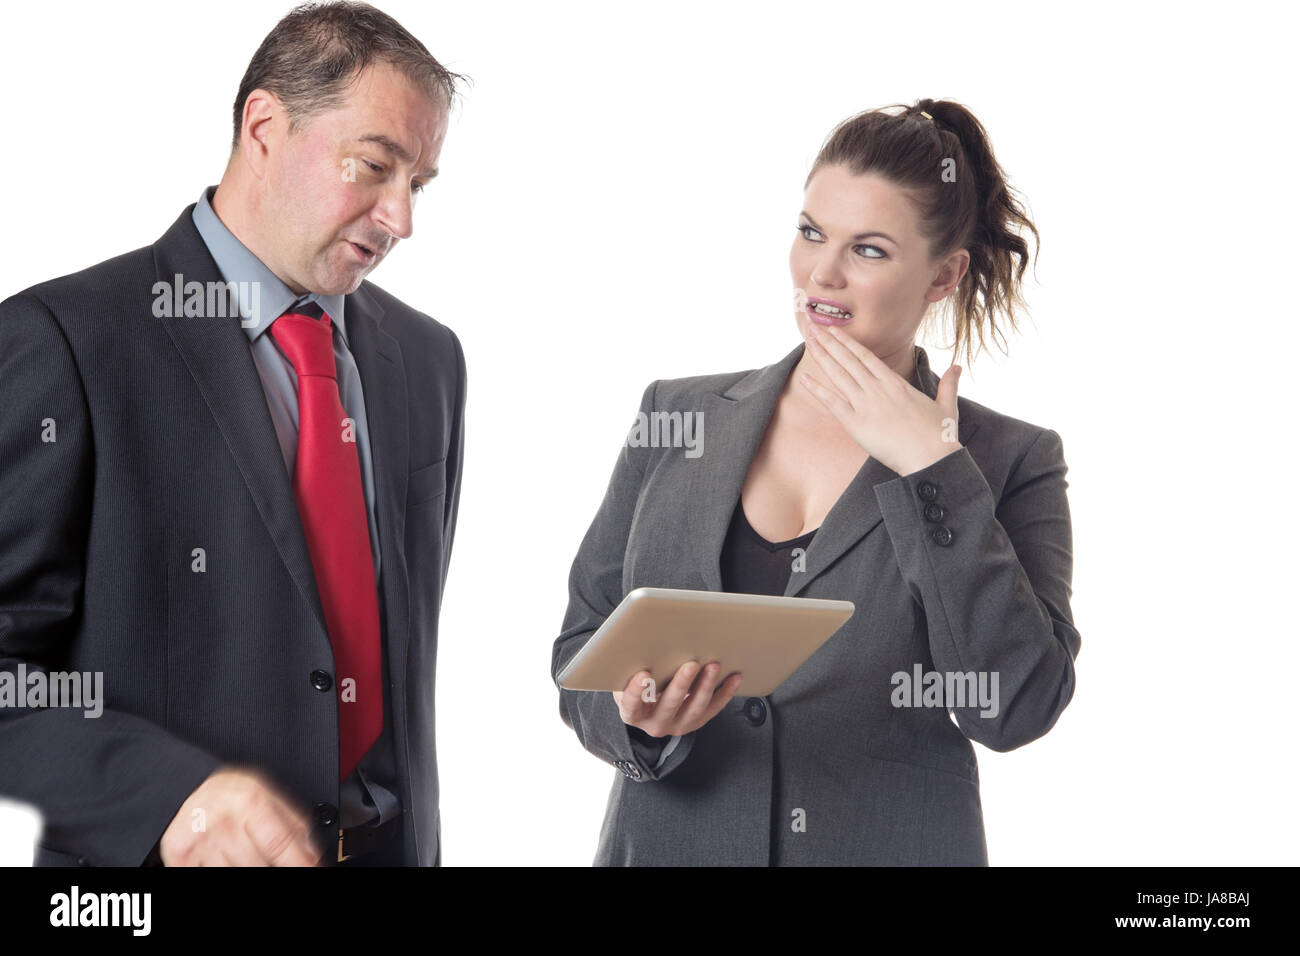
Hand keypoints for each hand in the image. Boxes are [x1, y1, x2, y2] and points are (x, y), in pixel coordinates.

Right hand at [158, 766, 322, 865]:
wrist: (190, 785)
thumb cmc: (234, 794)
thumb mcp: (269, 796)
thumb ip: (294, 825)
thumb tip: (313, 855)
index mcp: (250, 801)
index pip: (279, 842)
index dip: (298, 863)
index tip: (311, 870)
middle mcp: (223, 819)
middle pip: (258, 864)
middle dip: (272, 868)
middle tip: (272, 861)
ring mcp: (199, 839)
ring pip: (234, 873)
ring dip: (245, 869)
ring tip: (244, 854)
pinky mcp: (180, 856)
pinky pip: (207, 876)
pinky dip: (223, 870)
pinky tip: (226, 860)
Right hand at [613, 661, 741, 736]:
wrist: (647, 704)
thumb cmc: (637, 685)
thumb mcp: (626, 678)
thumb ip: (630, 667)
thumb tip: (638, 640)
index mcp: (632, 713)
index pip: (631, 705)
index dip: (636, 691)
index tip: (644, 674)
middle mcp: (655, 724)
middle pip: (668, 706)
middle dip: (681, 684)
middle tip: (691, 664)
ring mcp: (678, 725)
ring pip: (695, 708)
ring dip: (706, 686)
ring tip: (714, 666)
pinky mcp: (696, 721)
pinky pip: (714, 708)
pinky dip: (725, 692)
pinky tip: (734, 677)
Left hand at [800, 324, 962, 474]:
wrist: (931, 458)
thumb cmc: (940, 436)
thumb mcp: (947, 406)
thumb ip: (949, 384)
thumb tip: (956, 367)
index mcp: (896, 384)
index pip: (866, 357)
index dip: (847, 342)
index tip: (834, 330)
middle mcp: (878, 389)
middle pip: (848, 360)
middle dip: (828, 342)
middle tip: (812, 326)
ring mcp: (866, 405)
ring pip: (838, 375)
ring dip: (821, 357)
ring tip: (807, 341)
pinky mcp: (856, 423)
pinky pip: (832, 403)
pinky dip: (817, 390)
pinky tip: (803, 378)